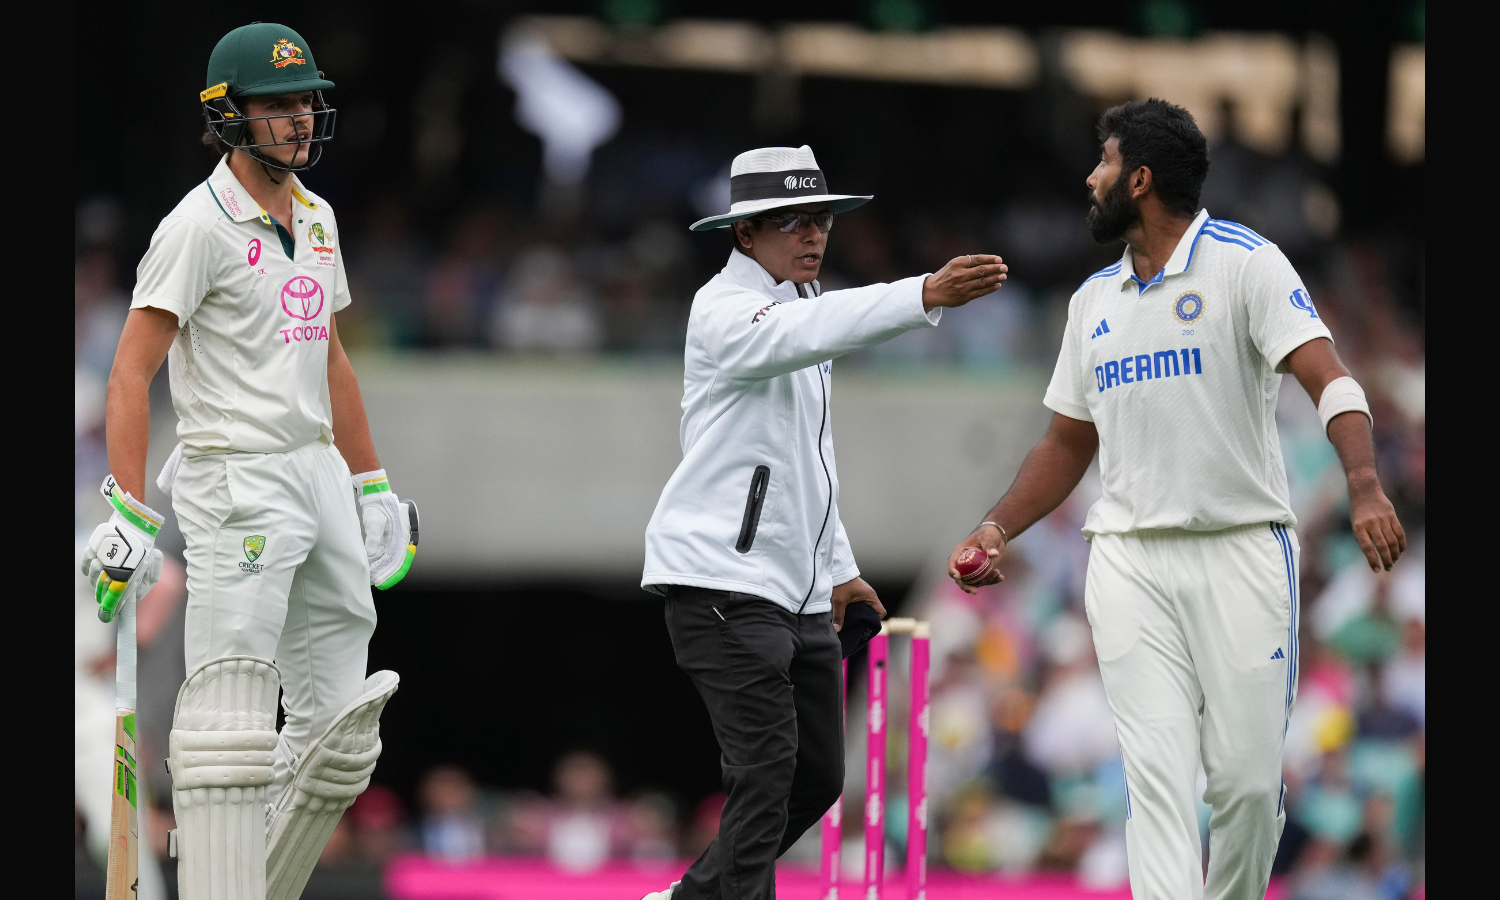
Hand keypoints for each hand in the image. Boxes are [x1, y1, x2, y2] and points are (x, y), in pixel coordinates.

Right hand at [82, 475, 165, 621]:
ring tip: (104, 577)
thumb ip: (148, 580)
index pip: (119, 595)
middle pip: (103, 588)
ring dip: (97, 581)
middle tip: (104, 599)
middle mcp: (115, 566)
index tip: (107, 616)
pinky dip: (88, 568)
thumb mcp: (152, 563)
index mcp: (132, 571)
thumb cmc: (145, 544)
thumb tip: (137, 596)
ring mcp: (102, 557)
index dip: (111, 607)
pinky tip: (94, 568)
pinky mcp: (93, 548)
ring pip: (93, 577)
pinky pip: (86, 564)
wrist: (135, 521)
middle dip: (103, 596)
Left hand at [353, 470, 418, 589]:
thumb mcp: (375, 523)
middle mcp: (402, 539)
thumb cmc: (379, 508)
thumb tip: (371, 554)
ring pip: (392, 558)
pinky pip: (386, 552)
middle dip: (389, 573)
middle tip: (379, 583)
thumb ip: (374, 539)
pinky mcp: (387, 538)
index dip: (396, 572)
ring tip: (375, 577)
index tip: (385, 582)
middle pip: (398, 561)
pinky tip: (373, 565)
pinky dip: (381, 560)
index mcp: (403, 536)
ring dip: (385, 567)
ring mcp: (395, 539)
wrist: (376, 496)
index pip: (403, 559)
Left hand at [831, 577, 885, 631]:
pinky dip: (857, 608)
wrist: (837, 569)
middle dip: (866, 619)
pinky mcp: (859, 591)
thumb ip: (839, 616)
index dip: (876, 621)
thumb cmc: (841, 583)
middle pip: (874, 611)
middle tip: (858, 626)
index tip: (866, 626)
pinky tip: (849, 613)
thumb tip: (837, 629)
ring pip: (867, 607)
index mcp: (871, 597)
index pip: (881, 612)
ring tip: (852, 621)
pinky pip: (862, 602)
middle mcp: (870, 594)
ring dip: (861, 614)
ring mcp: (865, 592)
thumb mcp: (839, 602)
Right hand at [922, 255, 1007, 310]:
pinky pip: (980, 292)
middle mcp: (959, 274)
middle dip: (995, 269)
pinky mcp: (964, 297)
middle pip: (981, 270)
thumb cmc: (946, 276)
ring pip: (982, 282)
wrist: (932, 291)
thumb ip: (969, 263)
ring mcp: (962, 287)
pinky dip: (990, 289)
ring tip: (1003, 276)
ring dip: (995, 278)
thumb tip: (990, 262)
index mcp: (957, 263)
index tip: (999, 259)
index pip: (977, 259)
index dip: (990, 259)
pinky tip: (997, 285)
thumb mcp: (953, 265)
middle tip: (1005, 268)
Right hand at [947, 523, 1007, 593]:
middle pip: (960, 578)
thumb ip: (989, 545)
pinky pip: (985, 580)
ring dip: (985, 583)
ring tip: (997, 574)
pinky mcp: (982, 572)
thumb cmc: (987, 533)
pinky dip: (992, 580)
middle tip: (974, 591)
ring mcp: (973, 569)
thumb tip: (994, 554)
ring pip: (973, 582)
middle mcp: (964, 563)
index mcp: (959, 553)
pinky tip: (1001, 577)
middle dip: (966, 586)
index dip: (952, 571)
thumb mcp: (987, 537)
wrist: (996, 535)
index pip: (952, 564)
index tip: (958, 577)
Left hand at [1347, 471, 1404, 570]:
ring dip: (1394, 554)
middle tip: (1388, 569)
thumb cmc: (1359, 513)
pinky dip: (1401, 544)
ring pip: (1392, 541)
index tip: (1376, 570)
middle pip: (1382, 546)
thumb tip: (1375, 557)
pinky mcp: (1392, 516)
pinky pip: (1399, 533)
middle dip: (1386, 560)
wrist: (1365, 492)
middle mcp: (1371, 523)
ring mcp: (1382, 519)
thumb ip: (1364, 539)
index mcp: (1358, 527)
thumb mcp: (1356, 525)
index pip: (1367, 547)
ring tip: (1393, 562)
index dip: (1372, 560)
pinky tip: (1400, 551)